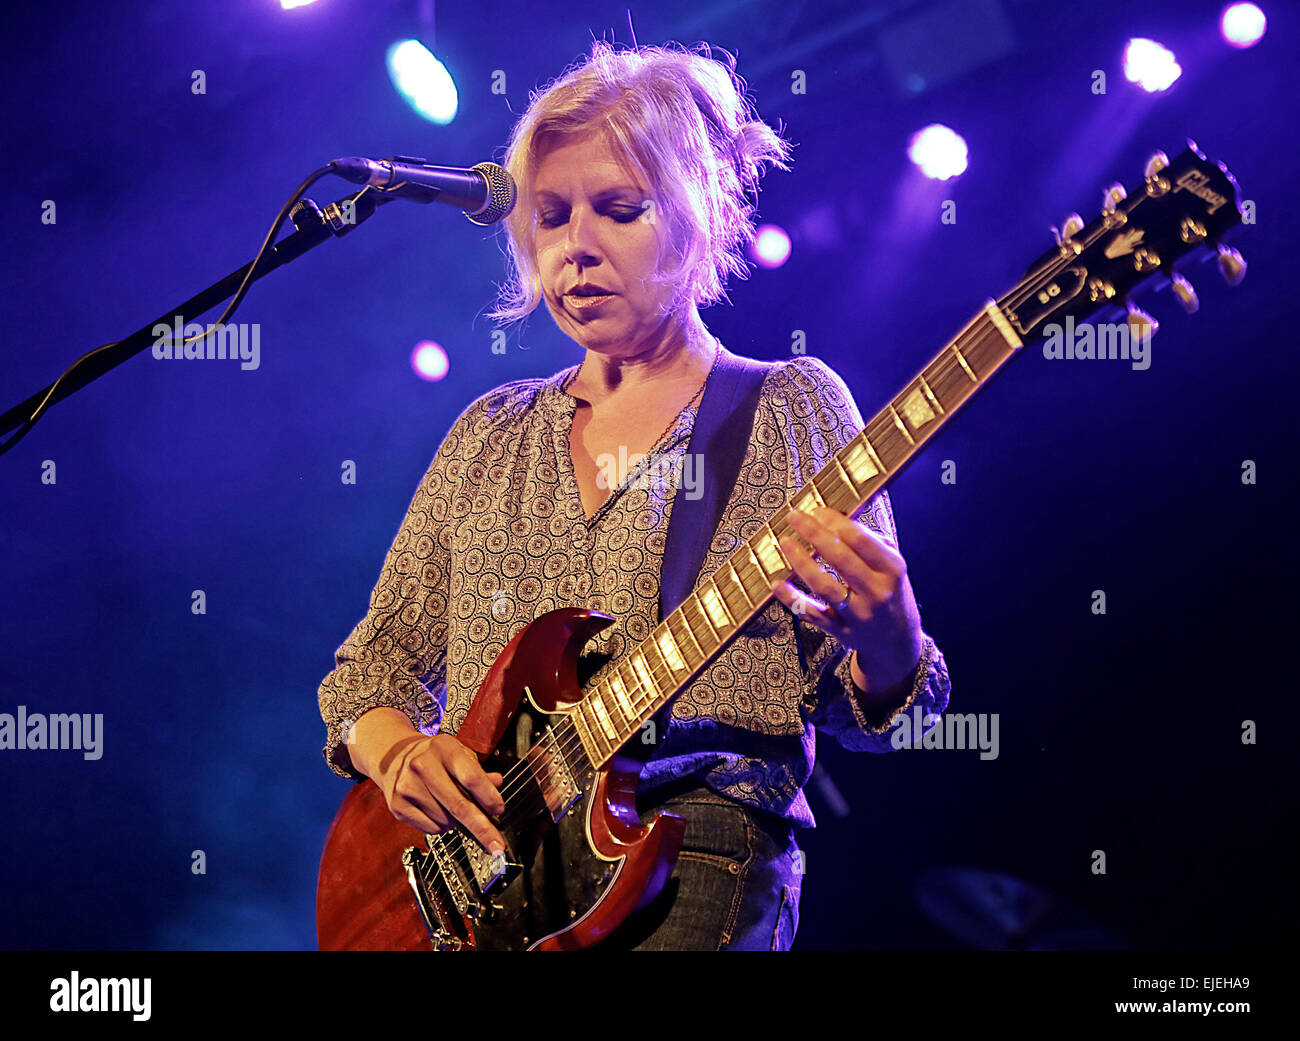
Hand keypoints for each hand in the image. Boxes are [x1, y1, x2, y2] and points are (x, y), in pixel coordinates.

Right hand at [364, 728, 507, 854]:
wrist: (394, 756)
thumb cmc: (433, 756)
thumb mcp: (458, 753)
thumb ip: (478, 771)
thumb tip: (497, 784)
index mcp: (444, 748)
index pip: (471, 778)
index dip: (489, 798)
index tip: (499, 811)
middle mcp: (423, 766)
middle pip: (459, 805)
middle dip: (482, 828)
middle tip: (496, 845)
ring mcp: (408, 787)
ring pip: (447, 821)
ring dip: (458, 821)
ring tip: (451, 805)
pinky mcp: (398, 806)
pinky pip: (431, 829)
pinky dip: (441, 826)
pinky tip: (437, 810)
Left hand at [769, 505, 923, 694]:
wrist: (897, 639)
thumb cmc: (889, 592)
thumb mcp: (891, 566)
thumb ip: (869, 542)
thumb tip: (834, 517)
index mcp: (892, 569)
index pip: (860, 539)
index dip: (834, 522)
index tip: (816, 510)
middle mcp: (877, 592)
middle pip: (840, 558)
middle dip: (813, 533)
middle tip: (794, 517)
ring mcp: (858, 614)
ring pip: (824, 585)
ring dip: (800, 562)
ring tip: (785, 542)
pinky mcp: (841, 631)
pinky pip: (812, 613)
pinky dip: (792, 598)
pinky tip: (777, 583)